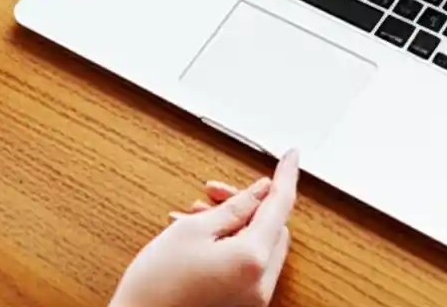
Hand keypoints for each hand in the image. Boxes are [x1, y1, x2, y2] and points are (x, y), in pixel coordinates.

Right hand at [110, 150, 299, 306]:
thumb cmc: (155, 285)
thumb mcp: (192, 231)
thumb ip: (235, 207)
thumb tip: (263, 190)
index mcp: (252, 259)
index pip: (280, 207)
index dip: (285, 177)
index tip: (291, 155)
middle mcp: (261, 284)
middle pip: (271, 227)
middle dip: (247, 204)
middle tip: (212, 191)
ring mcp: (253, 300)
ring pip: (259, 245)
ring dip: (237, 224)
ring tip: (195, 213)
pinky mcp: (242, 306)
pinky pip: (248, 265)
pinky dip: (233, 246)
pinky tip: (202, 236)